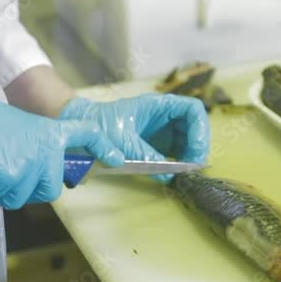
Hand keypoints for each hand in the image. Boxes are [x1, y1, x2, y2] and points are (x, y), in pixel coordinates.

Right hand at [0, 80, 124, 208]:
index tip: (115, 158)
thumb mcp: (17, 129)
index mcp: (51, 132)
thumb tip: (30, 171)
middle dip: (30, 187)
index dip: (102, 147)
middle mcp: (49, 151)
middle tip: (7, 171)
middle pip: (52, 188)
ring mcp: (34, 167)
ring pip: (24, 196)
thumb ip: (33, 148)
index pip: (87, 133)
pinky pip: (1, 199)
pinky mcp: (16, 181)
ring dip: (3, 189)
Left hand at [59, 94, 209, 181]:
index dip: (201, 129)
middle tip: (193, 168)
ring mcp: (160, 130)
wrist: (79, 130)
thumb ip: (147, 157)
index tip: (196, 150)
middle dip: (197, 147)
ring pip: (187, 141)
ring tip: (185, 173)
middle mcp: (163, 116)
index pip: (193, 109)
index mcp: (158, 106)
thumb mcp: (123, 142)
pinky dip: (179, 163)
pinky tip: (175, 174)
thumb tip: (169, 175)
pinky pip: (175, 152)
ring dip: (190, 156)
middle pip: (194, 127)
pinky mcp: (155, 144)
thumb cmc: (98, 127)